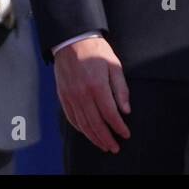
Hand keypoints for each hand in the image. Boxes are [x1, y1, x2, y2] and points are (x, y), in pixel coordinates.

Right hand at [53, 36, 130, 153]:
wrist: (72, 41)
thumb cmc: (97, 51)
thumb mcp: (114, 65)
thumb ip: (121, 89)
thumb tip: (126, 110)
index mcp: (97, 86)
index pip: (109, 113)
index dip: (118, 127)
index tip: (126, 134)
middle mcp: (82, 94)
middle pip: (95, 123)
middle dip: (106, 138)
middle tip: (115, 147)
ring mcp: (70, 96)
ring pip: (82, 124)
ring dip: (93, 137)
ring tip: (103, 145)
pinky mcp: (63, 96)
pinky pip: (71, 117)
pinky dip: (80, 128)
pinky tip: (88, 133)